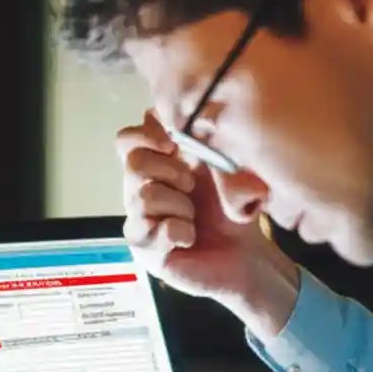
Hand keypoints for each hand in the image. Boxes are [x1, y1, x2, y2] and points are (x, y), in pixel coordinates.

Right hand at [117, 111, 299, 339]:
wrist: (246, 254)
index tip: (174, 144)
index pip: (126, 140)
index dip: (146, 136)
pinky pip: (155, 231)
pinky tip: (190, 237)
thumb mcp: (219, 166)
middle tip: (191, 185)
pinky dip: (181, 231)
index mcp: (154, 167)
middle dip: (170, 170)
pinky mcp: (146, 251)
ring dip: (179, 205)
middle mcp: (138, 192)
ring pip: (144, 197)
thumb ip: (195, 140)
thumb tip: (170, 117)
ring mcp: (139, 222)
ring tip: (193, 217)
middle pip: (133, 164)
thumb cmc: (229, 209)